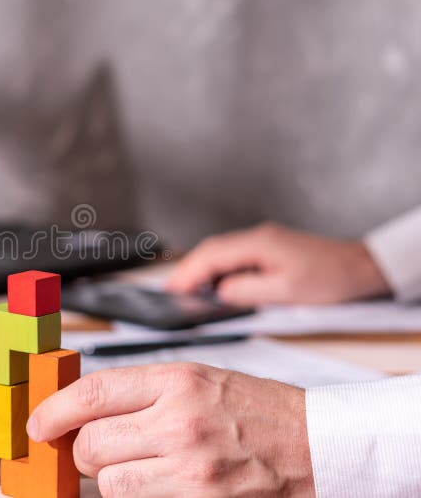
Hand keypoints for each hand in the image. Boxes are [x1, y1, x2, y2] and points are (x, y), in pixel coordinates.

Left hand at [27, 363, 313, 497]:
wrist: (315, 445)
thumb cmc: (256, 409)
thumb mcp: (196, 380)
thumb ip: (139, 393)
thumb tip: (81, 411)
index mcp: (176, 380)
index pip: (91, 394)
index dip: (52, 411)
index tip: (37, 424)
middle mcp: (180, 421)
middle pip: (91, 444)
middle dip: (82, 452)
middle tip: (93, 449)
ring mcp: (191, 467)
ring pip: (109, 483)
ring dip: (111, 479)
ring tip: (138, 466)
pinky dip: (138, 496)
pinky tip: (159, 482)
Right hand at [165, 222, 389, 305]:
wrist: (360, 267)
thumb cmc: (330, 278)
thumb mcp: (287, 292)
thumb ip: (248, 291)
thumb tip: (220, 292)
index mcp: (258, 244)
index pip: (212, 256)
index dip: (189, 273)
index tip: (172, 290)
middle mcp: (256, 237)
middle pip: (210, 249)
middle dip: (187, 269)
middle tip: (169, 291)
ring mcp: (261, 241)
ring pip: (219, 251)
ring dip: (199, 268)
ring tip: (184, 288)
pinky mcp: (267, 248)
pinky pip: (232, 255)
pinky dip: (215, 267)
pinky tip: (212, 282)